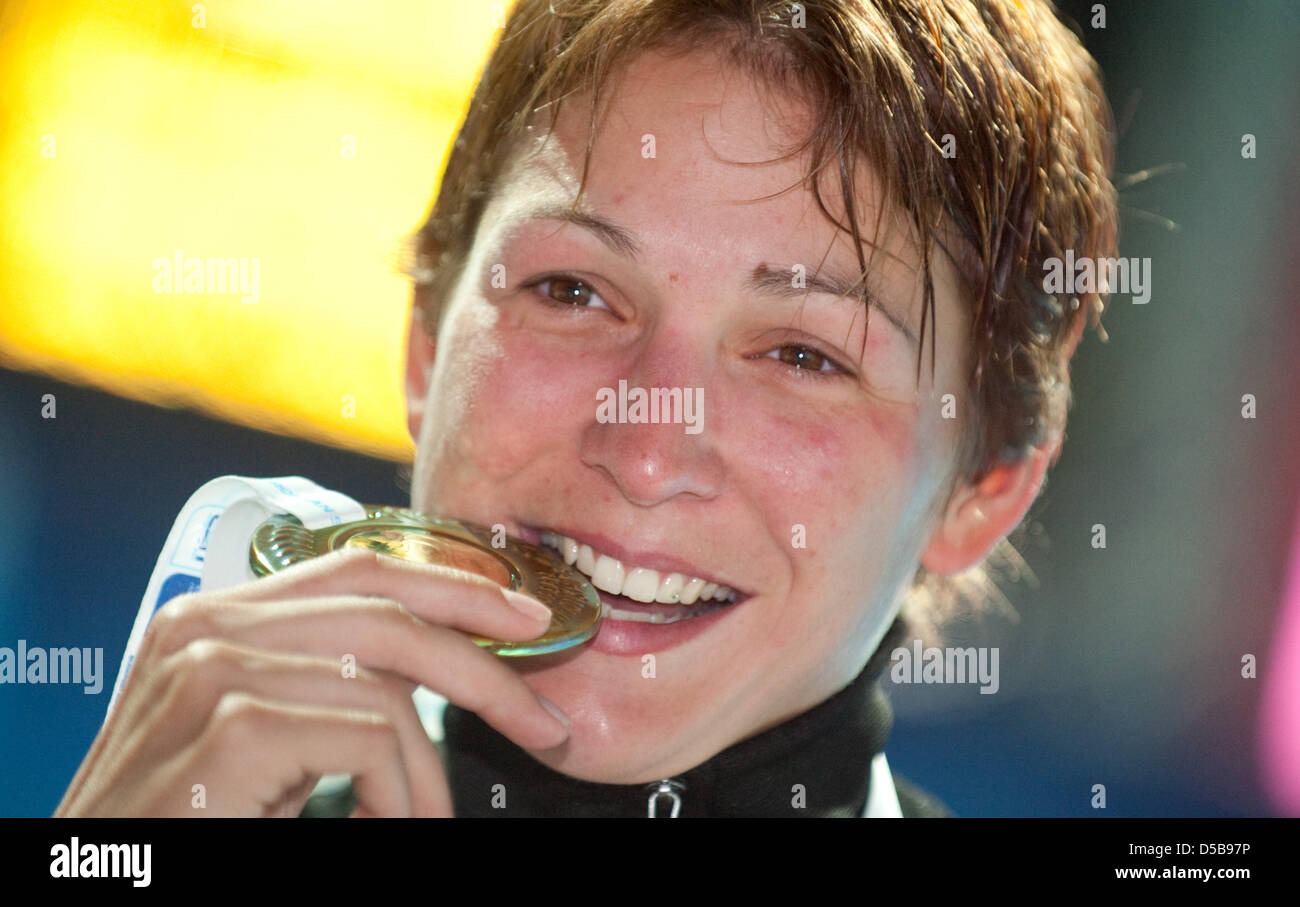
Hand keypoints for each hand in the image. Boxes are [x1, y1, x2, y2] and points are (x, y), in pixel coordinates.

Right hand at [54, 548, 568, 816]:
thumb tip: (429, 675)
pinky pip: (370, 742)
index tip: (523, 616)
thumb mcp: (254, 729)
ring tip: (425, 822)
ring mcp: (212, 671)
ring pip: (388, 692)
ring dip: (429, 774)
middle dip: (485, 665)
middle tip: (545, 723)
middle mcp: (206, 626)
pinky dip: (401, 794)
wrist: (102, 880)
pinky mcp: (229, 728)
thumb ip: (318, 682)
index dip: (454, 583)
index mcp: (214, 615)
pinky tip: (385, 826)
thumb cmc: (184, 817)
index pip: (360, 567)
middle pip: (389, 613)